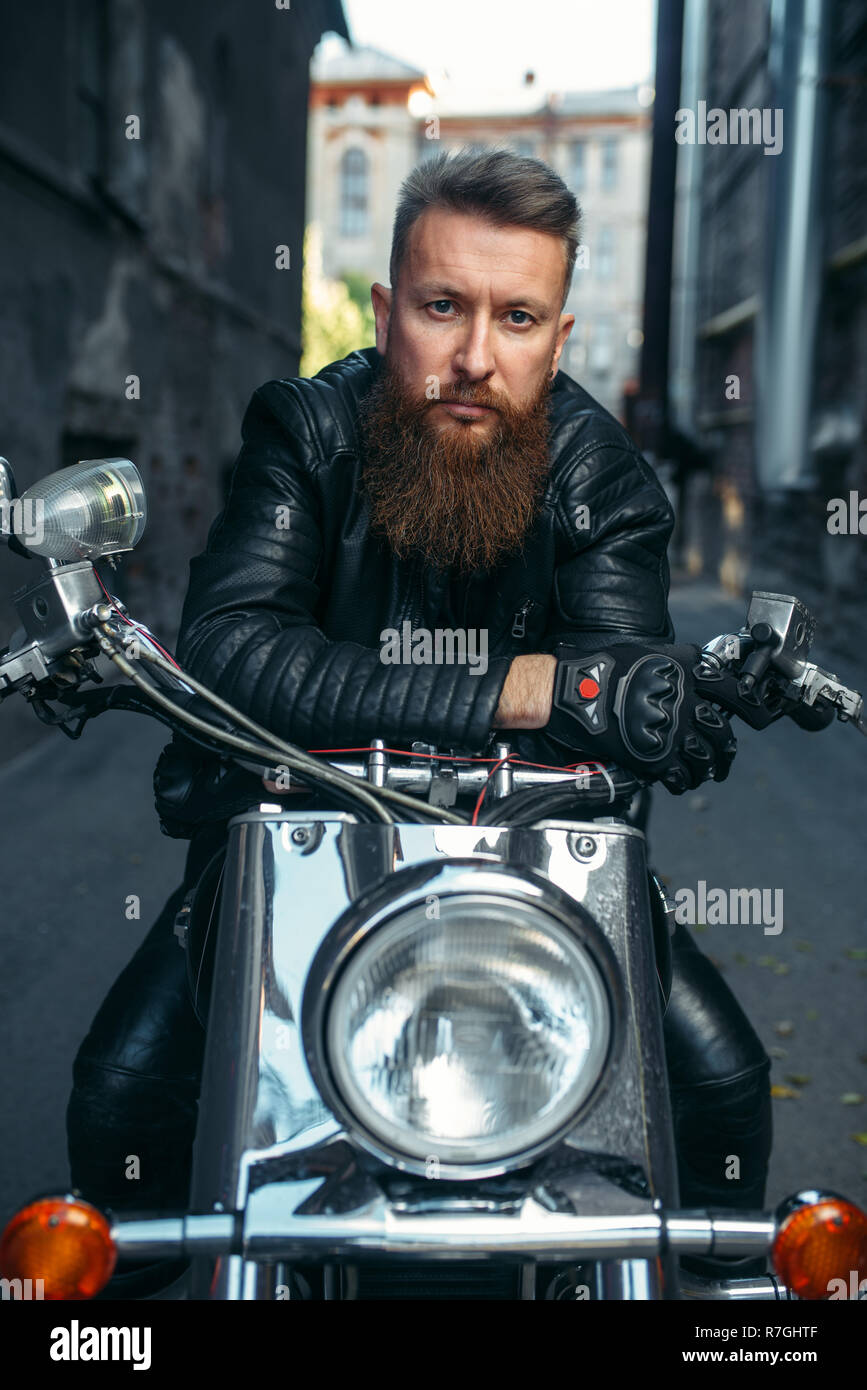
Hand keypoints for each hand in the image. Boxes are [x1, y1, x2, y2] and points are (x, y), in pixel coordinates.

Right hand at [545, 642, 737, 793]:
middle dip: (728, 750)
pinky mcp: (655, 757)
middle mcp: (687, 705)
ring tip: (704, 773)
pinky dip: (683, 781)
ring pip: (706, 759)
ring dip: (708, 769)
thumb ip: (680, 663)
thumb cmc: (606, 669)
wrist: (575, 692)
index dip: (753, 707)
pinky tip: (679, 781)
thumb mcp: (651, 653)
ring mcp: (673, 733)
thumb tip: (697, 665)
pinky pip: (681, 776)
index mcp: (689, 677)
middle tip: (725, 757)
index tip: (760, 717)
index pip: (734, 692)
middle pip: (723, 733)